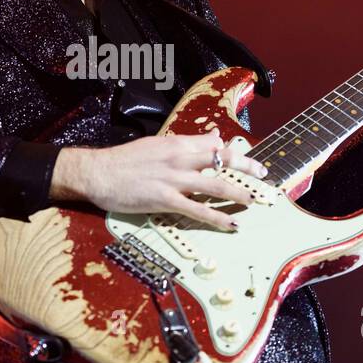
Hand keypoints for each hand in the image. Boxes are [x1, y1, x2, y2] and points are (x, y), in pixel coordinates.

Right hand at [49, 129, 267, 230]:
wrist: (97, 172)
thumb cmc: (123, 161)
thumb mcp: (156, 144)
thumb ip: (184, 143)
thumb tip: (212, 138)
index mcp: (177, 143)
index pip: (214, 145)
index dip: (236, 154)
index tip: (252, 162)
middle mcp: (179, 158)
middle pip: (222, 160)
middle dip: (247, 168)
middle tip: (265, 177)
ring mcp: (174, 179)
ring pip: (215, 185)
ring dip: (239, 194)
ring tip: (255, 201)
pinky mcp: (165, 200)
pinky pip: (198, 210)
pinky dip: (217, 218)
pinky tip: (231, 225)